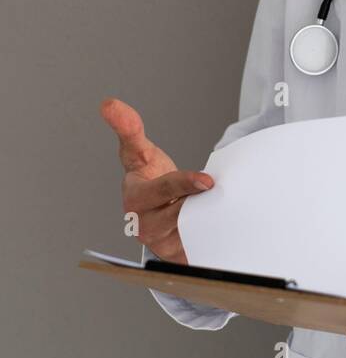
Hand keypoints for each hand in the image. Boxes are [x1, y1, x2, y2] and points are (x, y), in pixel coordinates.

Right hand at [100, 97, 212, 264]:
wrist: (155, 214)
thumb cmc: (149, 180)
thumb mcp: (139, 154)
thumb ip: (129, 129)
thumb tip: (108, 104)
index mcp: (136, 197)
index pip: (162, 189)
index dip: (184, 184)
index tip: (207, 181)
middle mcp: (146, 224)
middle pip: (182, 215)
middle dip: (202, 204)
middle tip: (220, 191)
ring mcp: (163, 242)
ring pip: (194, 230)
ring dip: (210, 219)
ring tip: (222, 206)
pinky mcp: (179, 254)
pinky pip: (200, 247)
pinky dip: (214, 238)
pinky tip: (224, 226)